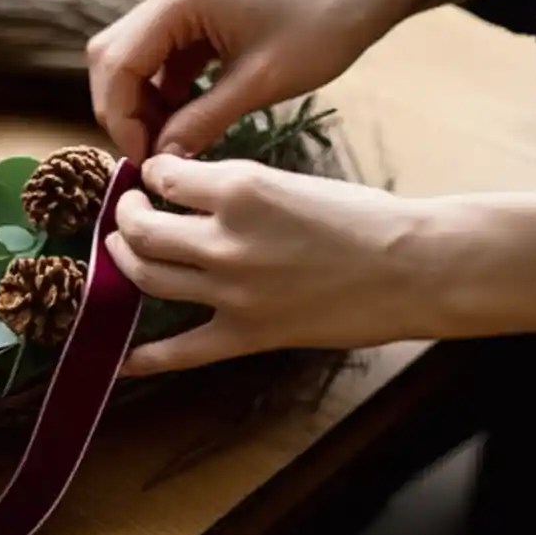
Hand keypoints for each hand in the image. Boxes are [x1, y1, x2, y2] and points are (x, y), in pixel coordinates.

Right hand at [86, 0, 405, 162]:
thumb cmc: (322, 27)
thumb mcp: (261, 83)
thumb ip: (203, 120)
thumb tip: (162, 159)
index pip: (119, 63)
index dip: (121, 117)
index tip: (144, 159)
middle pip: (113, 58)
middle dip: (122, 111)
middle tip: (148, 155)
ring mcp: (182, 4)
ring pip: (132, 60)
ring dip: (141, 104)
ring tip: (168, 145)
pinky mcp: (196, 18)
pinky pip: (160, 59)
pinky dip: (163, 94)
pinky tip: (183, 124)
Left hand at [107, 155, 432, 376]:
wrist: (413, 268)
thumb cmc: (363, 218)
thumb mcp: (288, 181)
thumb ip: (234, 190)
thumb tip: (190, 192)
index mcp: (237, 191)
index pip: (163, 177)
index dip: (152, 175)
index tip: (154, 178)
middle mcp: (224, 240)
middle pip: (142, 229)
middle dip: (125, 215)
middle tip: (128, 210)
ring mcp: (230, 291)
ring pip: (147, 277)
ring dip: (124, 262)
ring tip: (122, 251)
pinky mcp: (246, 333)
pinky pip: (181, 350)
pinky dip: (146, 358)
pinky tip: (122, 359)